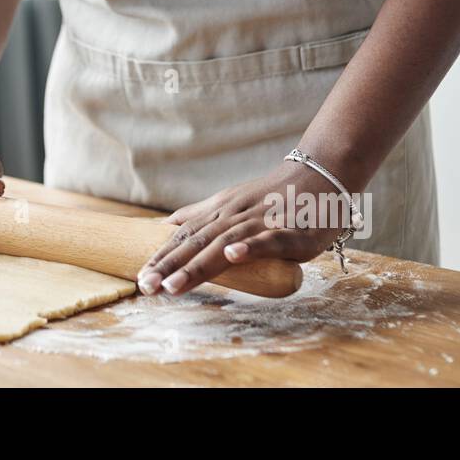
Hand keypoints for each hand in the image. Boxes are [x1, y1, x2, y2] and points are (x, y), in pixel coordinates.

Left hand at [137, 163, 343, 295]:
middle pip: (196, 242)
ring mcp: (260, 223)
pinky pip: (267, 239)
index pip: (184, 237)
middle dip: (169, 266)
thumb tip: (163, 225)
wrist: (318, 174)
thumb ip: (199, 215)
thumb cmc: (273, 195)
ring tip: (173, 285)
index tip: (141, 278)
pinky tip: (231, 256)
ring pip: (223, 243)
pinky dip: (249, 247)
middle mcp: (234, 216)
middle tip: (146, 286)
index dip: (161, 256)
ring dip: (197, 265)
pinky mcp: (289, 232)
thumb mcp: (230, 201)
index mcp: (219, 213)